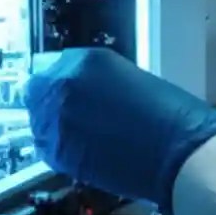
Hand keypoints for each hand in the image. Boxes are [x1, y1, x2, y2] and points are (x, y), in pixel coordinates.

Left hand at [24, 48, 215, 214]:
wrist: (178, 153)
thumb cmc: (172, 118)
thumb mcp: (134, 83)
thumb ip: (104, 85)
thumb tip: (91, 98)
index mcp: (88, 60)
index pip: (54, 66)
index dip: (61, 83)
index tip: (68, 94)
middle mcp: (65, 83)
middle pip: (37, 91)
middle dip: (51, 103)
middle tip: (72, 118)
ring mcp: (57, 118)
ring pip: (38, 121)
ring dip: (54, 128)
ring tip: (81, 139)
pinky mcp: (58, 152)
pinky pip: (47, 148)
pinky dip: (60, 151)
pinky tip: (82, 154)